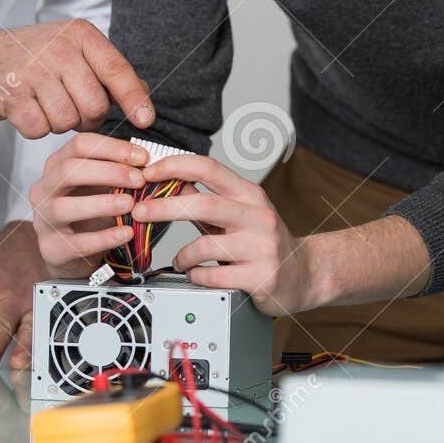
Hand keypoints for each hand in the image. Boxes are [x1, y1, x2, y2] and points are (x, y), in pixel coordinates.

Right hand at [0, 19, 153, 138]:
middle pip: (95, 107)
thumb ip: (109, 71)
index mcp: (81, 35)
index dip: (134, 99)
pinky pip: (39, 130)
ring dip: (61, 123)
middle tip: (72, 107)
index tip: (146, 120)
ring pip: (68, 122)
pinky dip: (36, 128)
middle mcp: (58, 49)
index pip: (117, 70)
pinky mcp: (11, 94)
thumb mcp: (75, 50)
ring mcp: (33, 71)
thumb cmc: (36, 57)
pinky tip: (28, 109)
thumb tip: (144, 97)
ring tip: (46, 104)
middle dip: (88, 118)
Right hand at [29, 133, 153, 276]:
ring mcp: (44, 220)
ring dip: (101, 204)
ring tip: (130, 204)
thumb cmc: (87, 214)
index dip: (113, 148)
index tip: (142, 157)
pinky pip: (77, 243)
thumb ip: (117, 172)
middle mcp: (45, 190)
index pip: (80, 145)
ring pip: (64, 207)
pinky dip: (104, 238)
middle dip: (108, 172)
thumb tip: (147, 161)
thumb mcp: (99, 186)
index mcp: (57, 166)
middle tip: (139, 180)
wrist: (71, 253)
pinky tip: (126, 232)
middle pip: (69, 170)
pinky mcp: (52, 249)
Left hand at [134, 153, 324, 317]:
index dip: (175, 166)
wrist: (304, 274)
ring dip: (182, 255)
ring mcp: (262, 247)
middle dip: (164, 207)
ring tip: (180, 261)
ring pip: (206, 246)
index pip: (209, 167)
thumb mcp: (238, 214)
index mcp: (249, 195)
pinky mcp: (261, 277)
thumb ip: (206, 200)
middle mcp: (258, 216)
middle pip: (204, 203)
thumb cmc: (262, 242)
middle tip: (139, 212)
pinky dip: (197, 275)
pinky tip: (199, 275)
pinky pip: (214, 275)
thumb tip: (165, 182)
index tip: (148, 172)